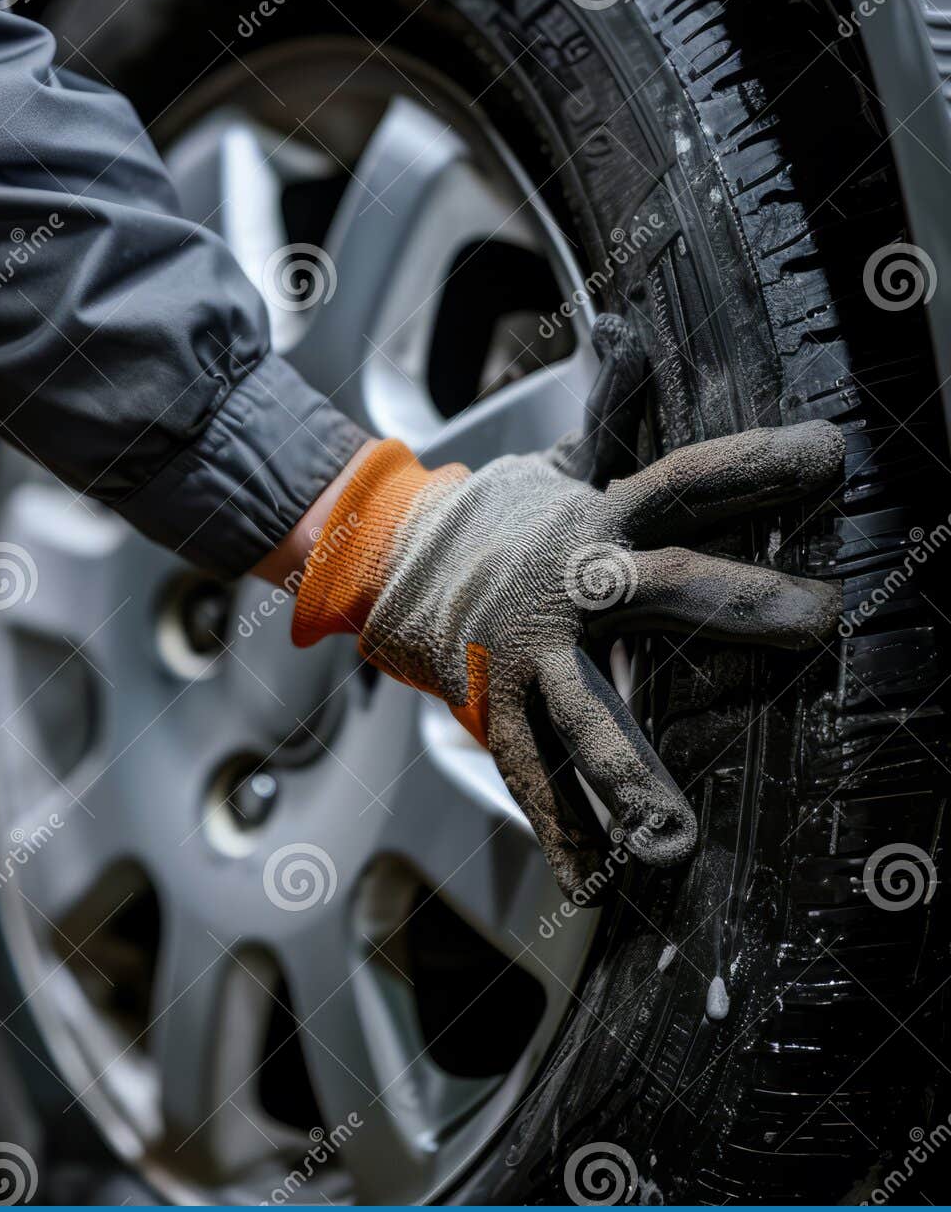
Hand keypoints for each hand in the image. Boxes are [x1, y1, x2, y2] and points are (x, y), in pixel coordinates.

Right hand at [291, 321, 843, 894]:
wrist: (382, 555)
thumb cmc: (494, 519)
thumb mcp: (558, 464)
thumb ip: (610, 408)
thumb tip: (630, 328)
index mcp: (596, 518)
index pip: (686, 477)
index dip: (757, 462)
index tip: (830, 454)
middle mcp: (571, 583)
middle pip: (663, 586)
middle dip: (741, 601)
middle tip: (817, 619)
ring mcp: (529, 652)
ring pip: (588, 714)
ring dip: (633, 773)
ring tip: (677, 833)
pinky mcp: (493, 704)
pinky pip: (532, 775)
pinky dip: (561, 831)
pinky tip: (592, 883)